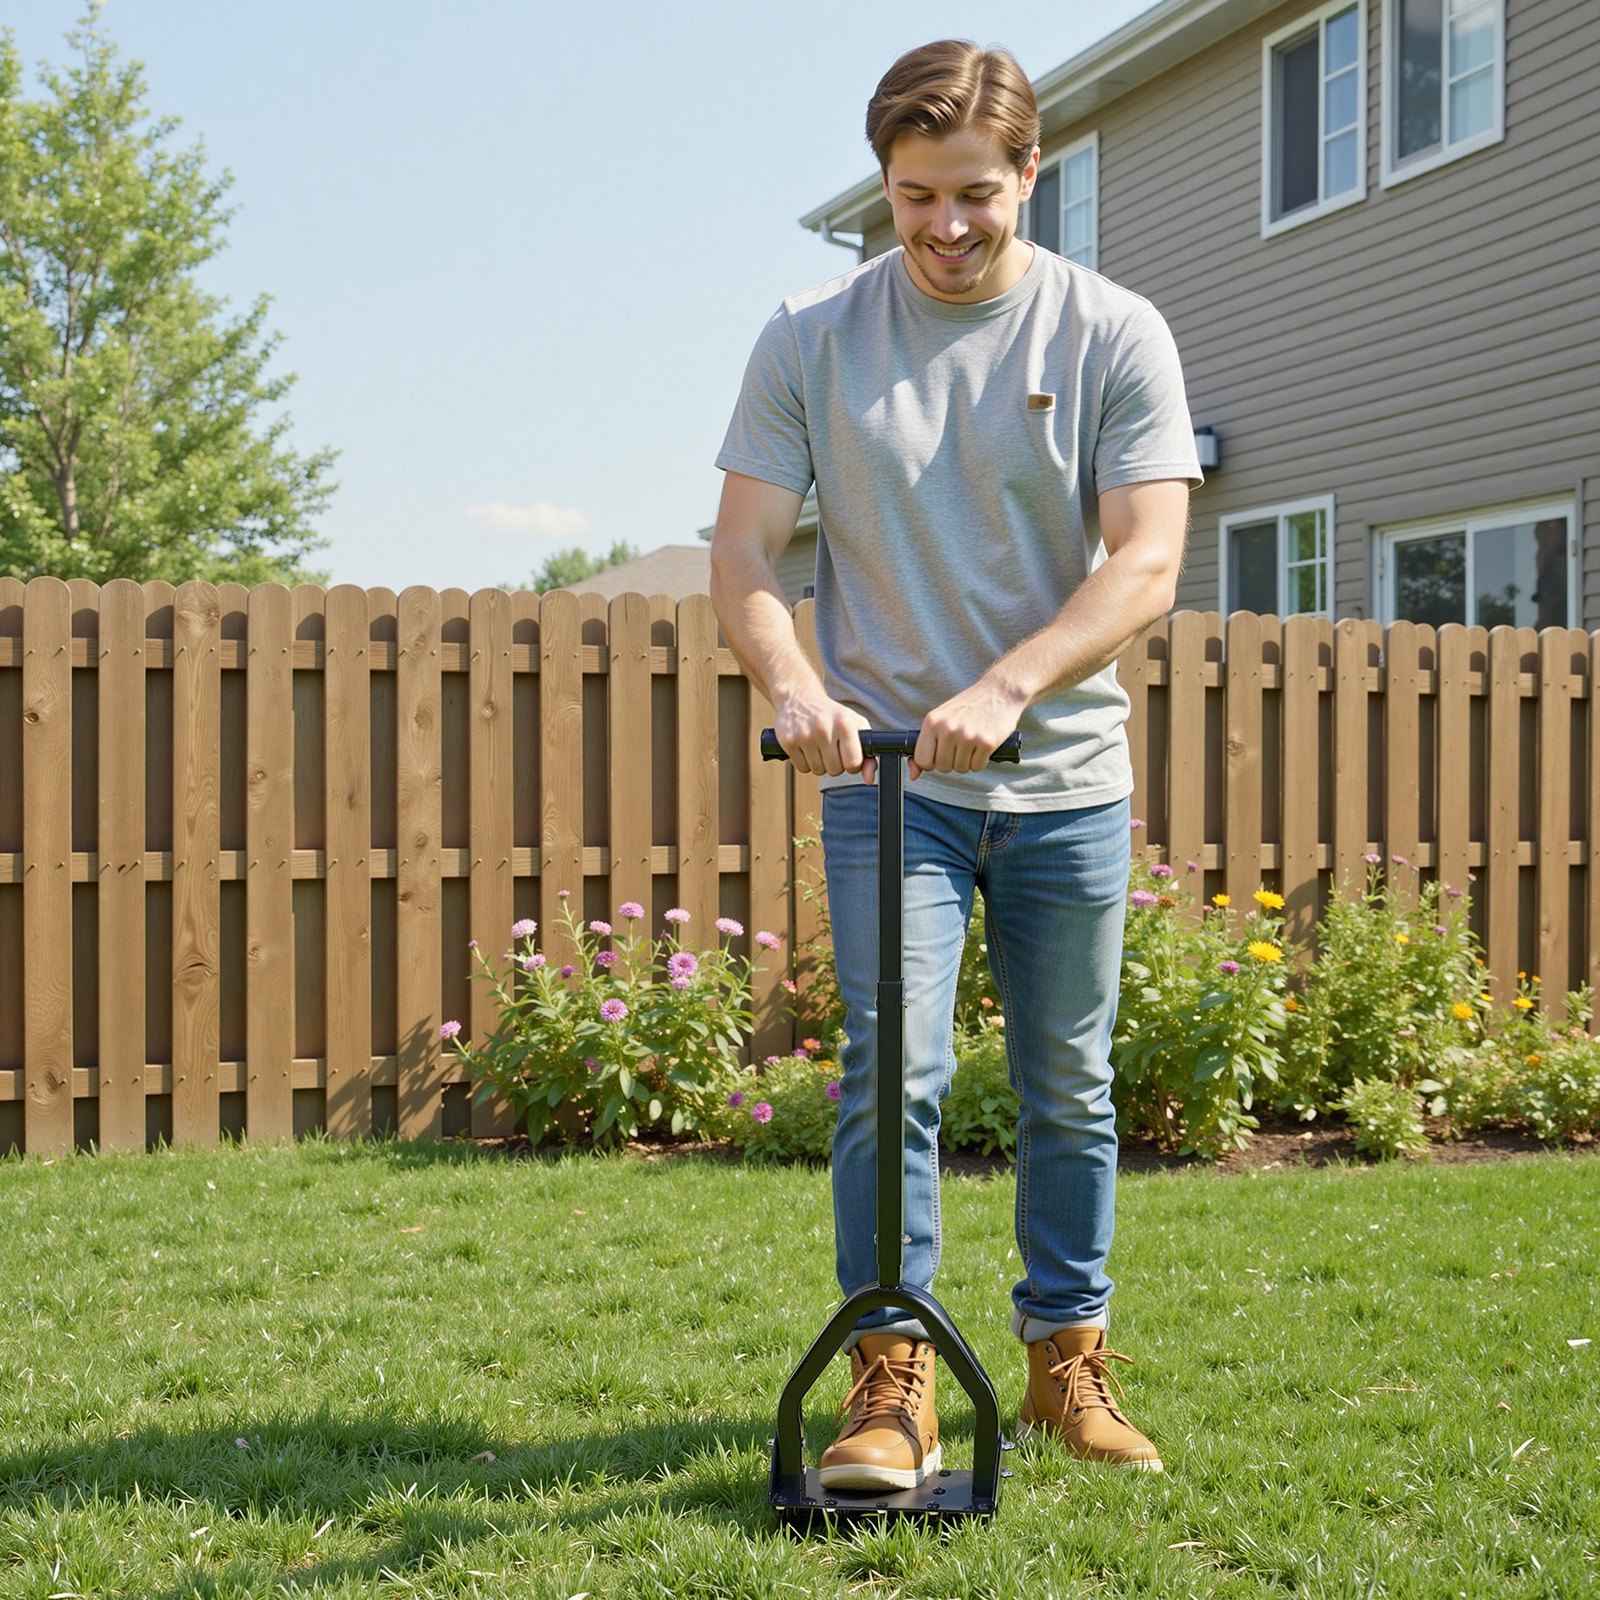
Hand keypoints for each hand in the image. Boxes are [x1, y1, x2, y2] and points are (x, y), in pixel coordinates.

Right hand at [773, 695, 876, 784]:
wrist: (799, 698)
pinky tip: (806, 747)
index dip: (852, 765)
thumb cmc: (832, 715)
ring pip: (818, 771)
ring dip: (820, 764)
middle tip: (831, 748)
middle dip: (835, 764)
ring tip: (818, 746)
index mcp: (845, 723)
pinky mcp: (788, 741)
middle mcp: (824, 728)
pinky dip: (805, 762)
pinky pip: (802, 768)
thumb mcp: (855, 726)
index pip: (853, 763)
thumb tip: (870, 779)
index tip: (848, 756)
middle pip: (835, 770)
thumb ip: (868, 754)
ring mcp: (805, 735)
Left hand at [910, 679, 1025, 780]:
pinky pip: (977, 767)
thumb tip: (913, 774)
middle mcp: (948, 729)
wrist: (999, 691)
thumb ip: (926, 744)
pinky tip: (982, 746)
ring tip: (972, 743)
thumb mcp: (941, 718)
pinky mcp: (986, 742)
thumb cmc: (969, 706)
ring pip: (961, 768)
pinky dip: (981, 761)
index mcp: (932, 722)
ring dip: (967, 761)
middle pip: (942, 767)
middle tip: (961, 746)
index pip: (922, 760)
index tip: (940, 755)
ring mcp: (967, 736)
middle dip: (952, 761)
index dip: (931, 762)